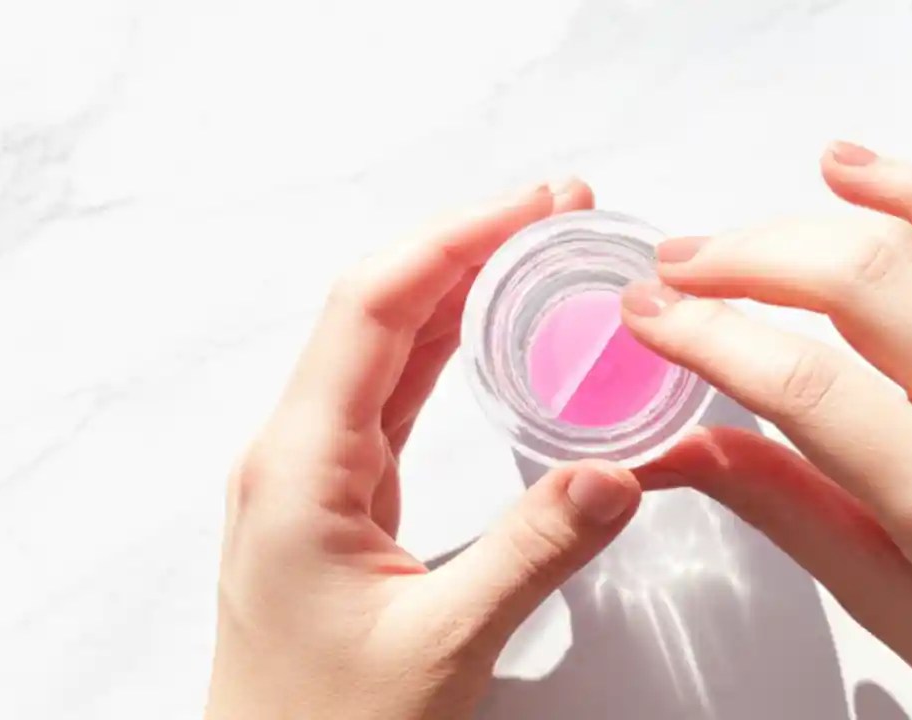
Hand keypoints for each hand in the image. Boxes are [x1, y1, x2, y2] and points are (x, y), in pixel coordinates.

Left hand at [206, 181, 642, 719]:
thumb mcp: (441, 646)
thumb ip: (533, 555)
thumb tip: (616, 474)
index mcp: (300, 466)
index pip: (374, 308)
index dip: (456, 241)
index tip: (533, 207)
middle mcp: (294, 451)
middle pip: (377, 307)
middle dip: (466, 245)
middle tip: (554, 211)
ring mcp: (311, 470)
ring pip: (383, 345)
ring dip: (457, 288)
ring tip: (534, 249)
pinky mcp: (336, 494)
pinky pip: (390, 394)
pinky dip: (443, 347)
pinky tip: (485, 330)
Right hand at [622, 143, 911, 718]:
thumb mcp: (891, 608)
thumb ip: (783, 508)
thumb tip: (681, 450)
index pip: (805, 385)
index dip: (708, 336)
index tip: (649, 316)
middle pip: (861, 284)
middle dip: (748, 261)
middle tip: (677, 271)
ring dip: (817, 221)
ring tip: (737, 231)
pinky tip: (861, 174)